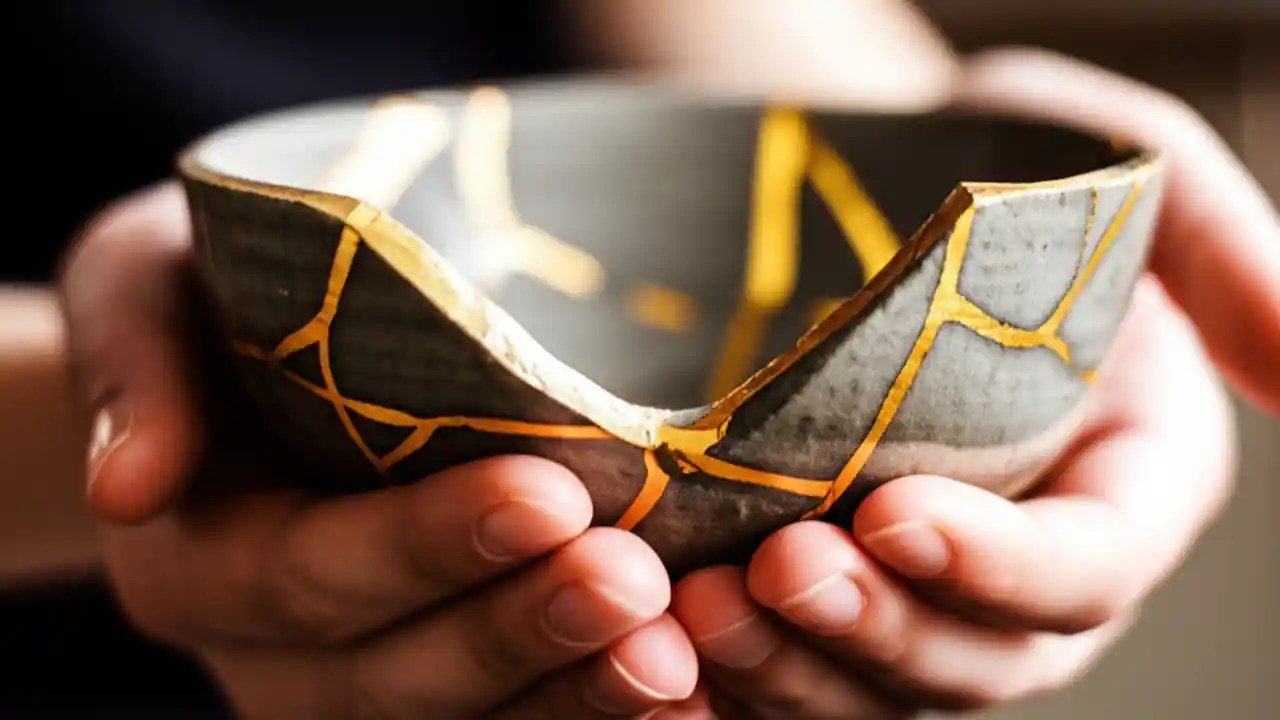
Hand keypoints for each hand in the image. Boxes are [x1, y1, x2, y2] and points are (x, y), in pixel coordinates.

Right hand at [58, 184, 697, 718]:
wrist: (252, 352)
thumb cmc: (206, 291)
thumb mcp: (140, 283)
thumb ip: (133, 370)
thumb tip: (132, 489)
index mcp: (198, 558)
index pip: (303, 574)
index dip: (420, 546)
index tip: (546, 493)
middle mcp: (274, 650)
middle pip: (391, 675)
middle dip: (516, 632)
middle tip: (635, 584)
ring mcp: (358, 679)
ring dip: (570, 698)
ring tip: (673, 658)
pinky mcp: (437, 678)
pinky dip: (588, 712)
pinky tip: (684, 691)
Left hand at [665, 49, 1276, 717]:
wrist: (862, 188)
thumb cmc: (998, 162)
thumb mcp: (1127, 161)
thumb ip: (1223, 253)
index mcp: (1125, 482)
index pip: (1088, 566)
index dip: (1001, 565)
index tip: (894, 515)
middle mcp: (1027, 560)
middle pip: (979, 658)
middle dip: (877, 631)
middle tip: (773, 573)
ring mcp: (921, 587)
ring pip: (872, 685)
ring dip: (787, 667)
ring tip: (692, 613)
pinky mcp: (825, 589)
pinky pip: (786, 666)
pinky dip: (727, 676)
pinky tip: (657, 647)